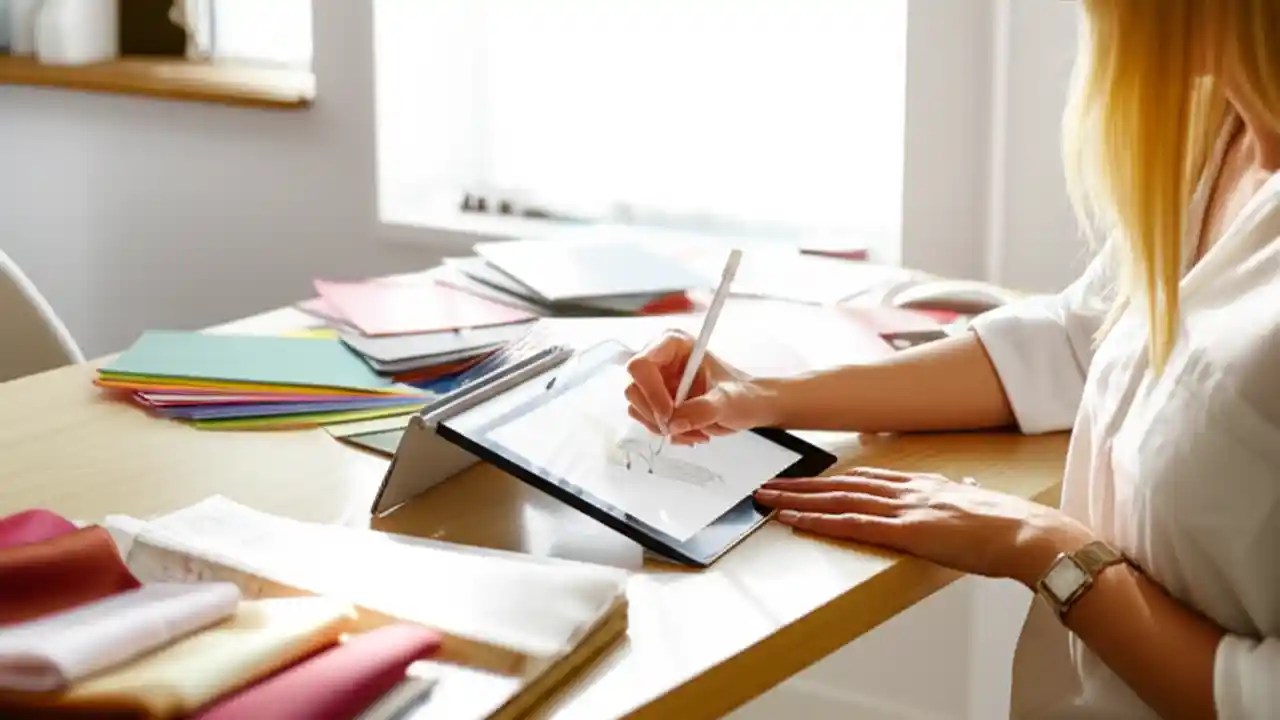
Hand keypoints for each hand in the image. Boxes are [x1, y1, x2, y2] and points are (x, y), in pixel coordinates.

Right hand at [624, 331, 777, 445]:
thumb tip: (674, 423)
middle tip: (683, 427)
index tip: (671, 414)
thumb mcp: (729, 401)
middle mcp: (659, 361)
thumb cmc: (743, 394)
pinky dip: (668, 432)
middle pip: (634, 390)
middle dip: (658, 415)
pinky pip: (648, 421)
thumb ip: (703, 409)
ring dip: (665, 427)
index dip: (651, 392)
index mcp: (673, 345)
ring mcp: (656, 382)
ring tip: (696, 431)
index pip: (641, 365)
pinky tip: (692, 432)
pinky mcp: (656, 402)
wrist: (748, 406)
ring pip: (638, 408)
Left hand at [754, 468, 1094, 586]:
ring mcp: (905, 508)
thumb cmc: (1012, 527)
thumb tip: (958, 488)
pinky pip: (851, 524)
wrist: (1031, 534)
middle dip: (802, 485)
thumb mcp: (978, 504)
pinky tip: (795, 522)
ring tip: (768, 501)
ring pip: (839, 499)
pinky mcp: (906, 531)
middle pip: (843, 484)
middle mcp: (909, 490)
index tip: (809, 478)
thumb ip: (959, 497)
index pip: (867, 477)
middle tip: (768, 485)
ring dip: (799, 500)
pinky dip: (819, 521)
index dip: (834, 478)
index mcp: (925, 484)